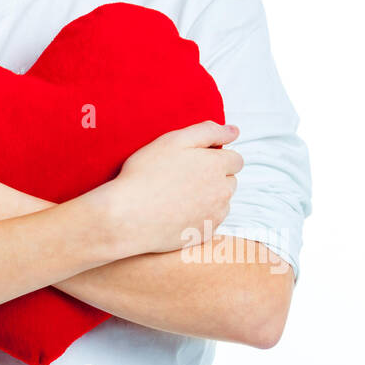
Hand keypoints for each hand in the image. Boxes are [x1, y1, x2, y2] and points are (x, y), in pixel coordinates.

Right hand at [91, 120, 243, 255]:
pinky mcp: (204, 234)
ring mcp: (214, 216)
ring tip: (178, 194)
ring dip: (209, 197)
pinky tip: (177, 211)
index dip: (216, 156)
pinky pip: (210, 221)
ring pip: (221, 202)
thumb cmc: (146, 174)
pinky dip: (200, 216)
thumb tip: (234, 130)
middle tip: (183, 175)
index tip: (195, 160)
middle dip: (215, 176)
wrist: (127, 216)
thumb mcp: (173, 140)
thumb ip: (207, 131)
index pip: (236, 159)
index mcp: (216, 166)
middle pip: (230, 181)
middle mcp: (222, 192)